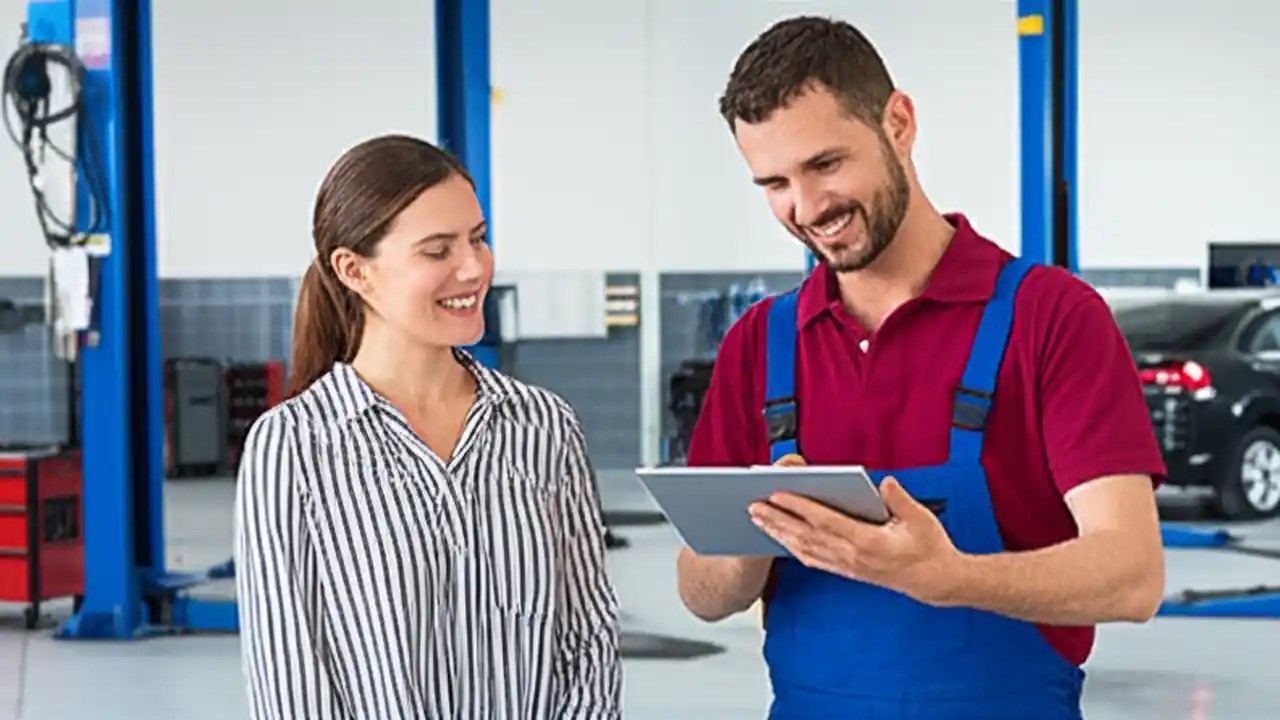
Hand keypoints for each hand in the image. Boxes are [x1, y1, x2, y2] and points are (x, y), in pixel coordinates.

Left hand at [748, 474, 964, 605]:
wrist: (934, 581)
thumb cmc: (928, 547)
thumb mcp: (921, 519)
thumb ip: (900, 499)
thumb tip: (884, 482)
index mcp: (866, 542)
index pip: (824, 521)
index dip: (798, 507)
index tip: (777, 494)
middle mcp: (851, 556)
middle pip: (806, 536)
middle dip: (776, 521)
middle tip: (751, 506)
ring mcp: (847, 566)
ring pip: (805, 549)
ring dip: (779, 534)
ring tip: (757, 520)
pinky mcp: (847, 571)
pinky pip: (814, 559)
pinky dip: (793, 548)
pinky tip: (780, 539)